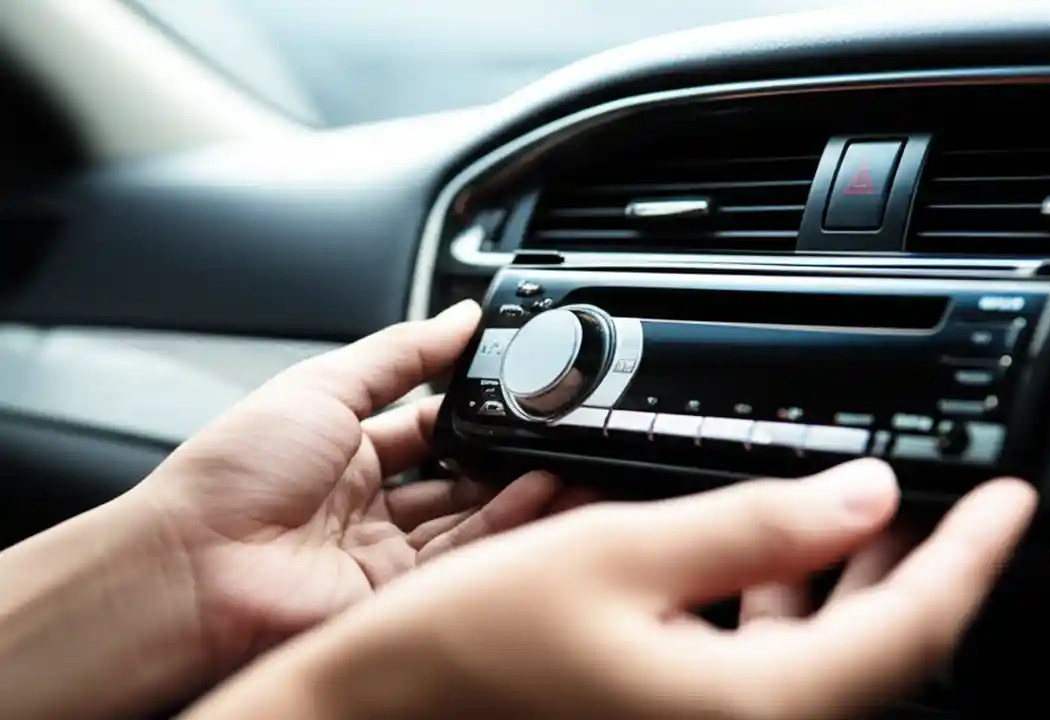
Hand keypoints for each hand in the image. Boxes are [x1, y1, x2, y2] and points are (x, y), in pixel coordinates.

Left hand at [135, 300, 580, 673]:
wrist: (194, 567)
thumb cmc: (233, 474)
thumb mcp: (323, 384)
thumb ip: (400, 353)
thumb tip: (460, 318)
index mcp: (341, 448)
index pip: (427, 425)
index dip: (472, 409)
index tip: (519, 389)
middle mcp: (365, 503)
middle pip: (455, 477)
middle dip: (504, 456)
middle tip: (553, 430)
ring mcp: (381, 552)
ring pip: (470, 519)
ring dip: (520, 492)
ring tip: (567, 460)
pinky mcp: (396, 595)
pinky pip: (464, 558)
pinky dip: (507, 527)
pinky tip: (542, 492)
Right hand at [189, 460, 1036, 719]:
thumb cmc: (466, 656)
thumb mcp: (620, 555)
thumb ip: (755, 524)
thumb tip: (860, 491)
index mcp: (755, 711)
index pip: (916, 630)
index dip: (976, 555)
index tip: (1013, 498)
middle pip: (884, 653)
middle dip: (915, 564)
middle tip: (934, 487)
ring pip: (828, 664)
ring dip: (849, 583)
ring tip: (850, 503)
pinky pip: (771, 676)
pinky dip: (786, 613)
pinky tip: (762, 559)